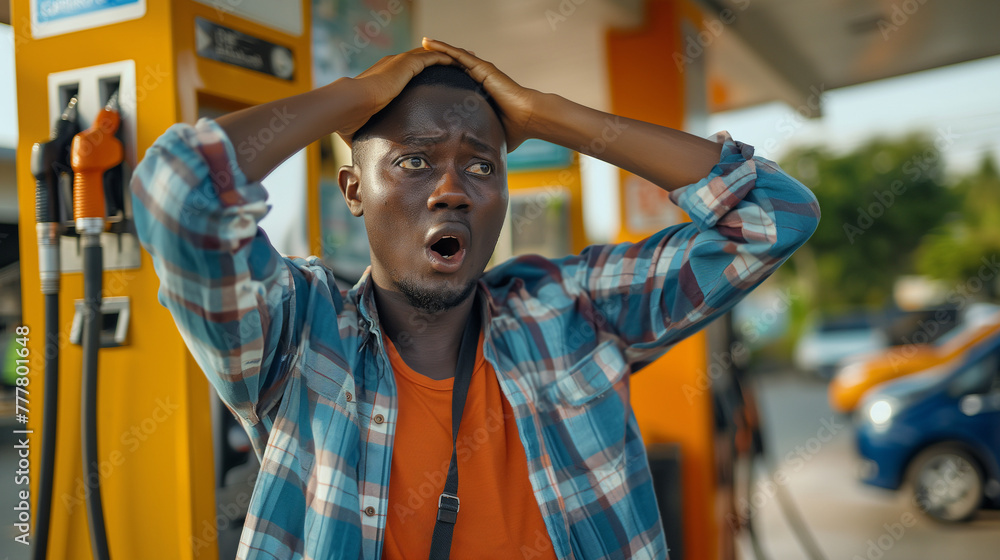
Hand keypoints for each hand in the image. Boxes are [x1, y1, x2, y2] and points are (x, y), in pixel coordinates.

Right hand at [335, 47, 455, 144]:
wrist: (349, 104)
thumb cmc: (350, 119)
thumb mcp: (362, 127)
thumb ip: (367, 135)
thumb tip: (362, 153)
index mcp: (384, 77)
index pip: (407, 71)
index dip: (422, 71)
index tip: (435, 77)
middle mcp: (392, 65)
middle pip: (422, 58)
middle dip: (440, 59)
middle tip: (459, 61)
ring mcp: (399, 62)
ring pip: (430, 53)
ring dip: (449, 55)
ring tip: (466, 57)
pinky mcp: (406, 64)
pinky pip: (432, 57)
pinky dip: (447, 57)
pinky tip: (461, 59)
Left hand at [421, 38, 539, 151]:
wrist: (529, 118)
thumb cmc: (517, 128)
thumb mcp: (494, 134)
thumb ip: (485, 140)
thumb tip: (479, 159)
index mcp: (481, 90)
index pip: (459, 78)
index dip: (446, 73)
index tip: (431, 72)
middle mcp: (481, 77)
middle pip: (455, 64)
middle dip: (439, 58)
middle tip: (421, 52)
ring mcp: (482, 71)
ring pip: (455, 55)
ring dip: (438, 48)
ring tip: (423, 42)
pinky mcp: (483, 68)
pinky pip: (459, 56)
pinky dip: (444, 48)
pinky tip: (430, 44)